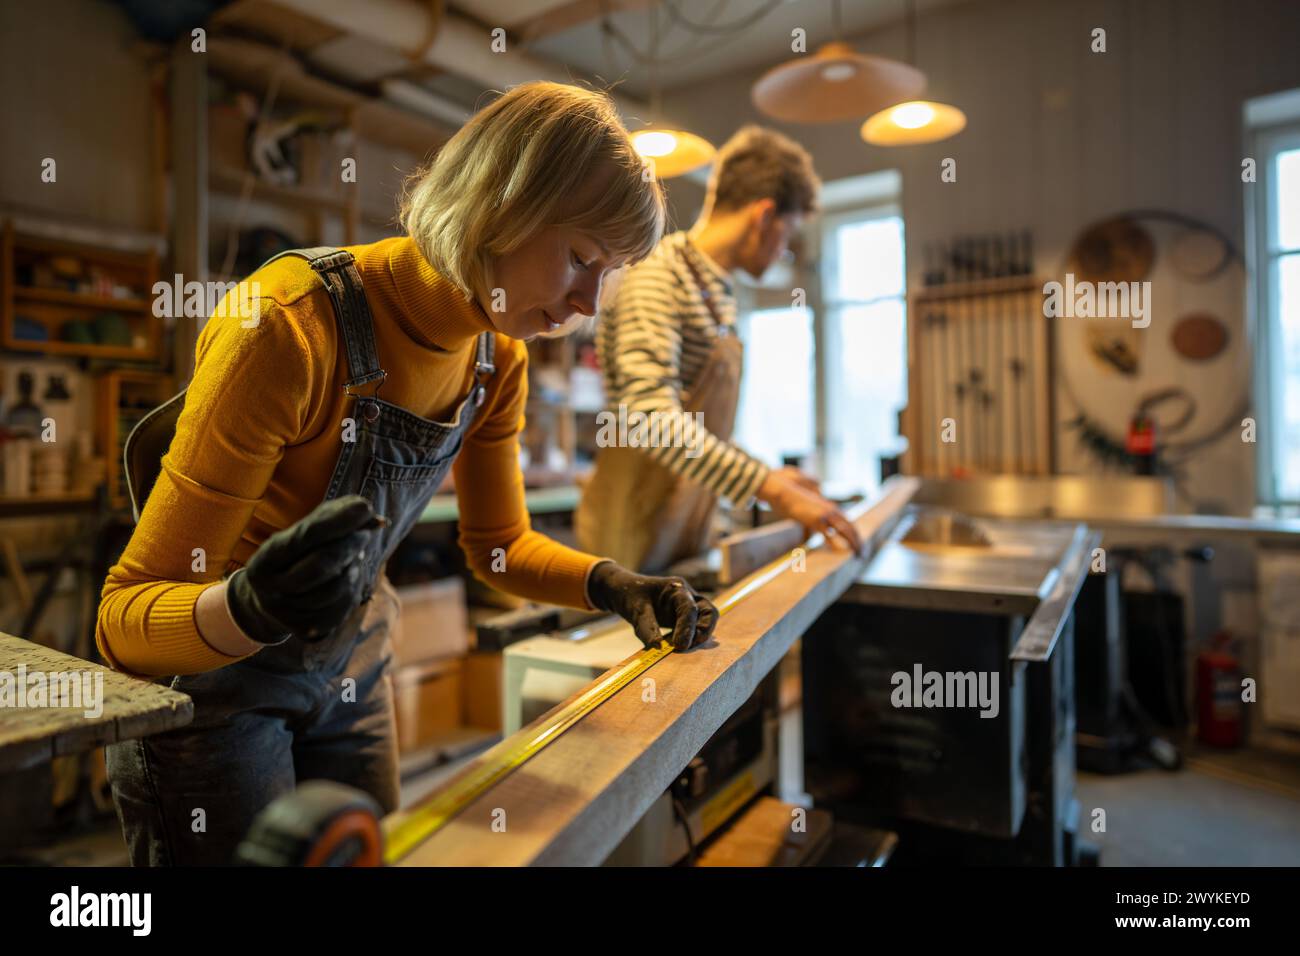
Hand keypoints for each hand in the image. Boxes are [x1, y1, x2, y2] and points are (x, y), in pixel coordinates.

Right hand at [227, 495, 386, 644]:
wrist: (268, 602)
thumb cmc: (294, 558)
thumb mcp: (303, 535)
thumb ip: (334, 519)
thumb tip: (375, 517)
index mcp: (265, 560)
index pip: (305, 537)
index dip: (338, 522)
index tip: (365, 506)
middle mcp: (270, 590)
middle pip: (321, 566)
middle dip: (349, 546)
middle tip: (365, 534)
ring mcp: (287, 614)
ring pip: (335, 589)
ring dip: (352, 570)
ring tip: (352, 558)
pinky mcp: (305, 631)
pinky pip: (341, 609)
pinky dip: (351, 590)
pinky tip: (347, 580)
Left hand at [587, 560, 718, 650]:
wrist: (622, 591)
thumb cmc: (629, 595)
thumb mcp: (635, 610)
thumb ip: (646, 628)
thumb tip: (657, 648)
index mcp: (676, 588)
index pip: (689, 608)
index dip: (687, 628)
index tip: (680, 646)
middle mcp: (686, 596)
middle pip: (708, 612)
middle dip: (704, 630)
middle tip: (689, 647)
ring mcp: (687, 606)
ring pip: (706, 620)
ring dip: (699, 635)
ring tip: (684, 648)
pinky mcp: (683, 618)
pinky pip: (695, 628)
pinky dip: (692, 638)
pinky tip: (681, 647)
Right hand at [758, 469, 862, 554]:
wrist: (785, 493)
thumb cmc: (794, 502)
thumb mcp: (807, 512)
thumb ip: (811, 524)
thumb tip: (808, 537)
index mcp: (831, 508)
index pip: (849, 524)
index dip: (855, 535)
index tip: (859, 545)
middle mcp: (832, 511)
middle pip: (851, 528)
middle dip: (858, 542)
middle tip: (863, 554)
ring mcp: (825, 515)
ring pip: (845, 531)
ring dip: (853, 544)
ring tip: (858, 555)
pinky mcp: (816, 520)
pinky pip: (829, 535)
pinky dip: (836, 545)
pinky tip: (841, 553)